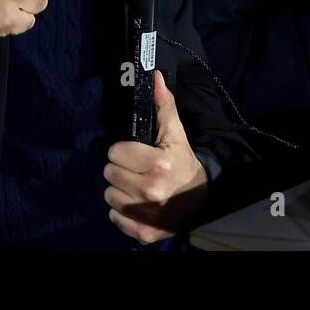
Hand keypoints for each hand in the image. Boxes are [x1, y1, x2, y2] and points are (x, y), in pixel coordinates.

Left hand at [104, 71, 209, 243]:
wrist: (200, 201)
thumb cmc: (182, 162)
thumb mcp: (175, 134)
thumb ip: (163, 104)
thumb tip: (154, 76)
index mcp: (159, 164)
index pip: (115, 152)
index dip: (125, 151)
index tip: (138, 153)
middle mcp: (151, 191)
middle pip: (109, 173)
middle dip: (121, 169)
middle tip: (137, 170)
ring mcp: (146, 215)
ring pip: (109, 195)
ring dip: (120, 190)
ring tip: (137, 187)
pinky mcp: (141, 233)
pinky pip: (113, 216)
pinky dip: (122, 211)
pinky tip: (138, 204)